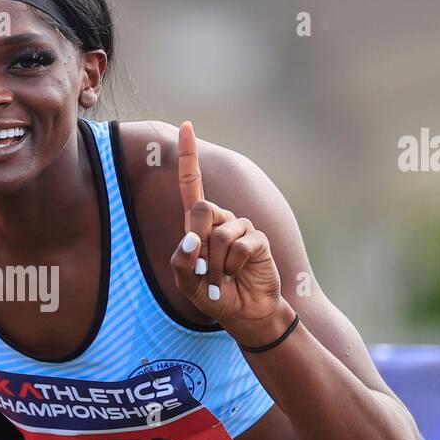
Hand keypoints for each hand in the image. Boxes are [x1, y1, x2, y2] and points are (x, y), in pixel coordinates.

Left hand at [167, 122, 282, 332]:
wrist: (245, 314)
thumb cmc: (213, 296)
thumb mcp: (186, 284)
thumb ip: (181, 262)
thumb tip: (192, 239)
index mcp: (198, 225)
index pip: (191, 184)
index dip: (188, 156)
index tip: (186, 125)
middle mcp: (220, 220)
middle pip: (202, 209)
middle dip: (199, 242)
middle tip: (205, 271)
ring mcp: (241, 228)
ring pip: (220, 233)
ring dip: (216, 264)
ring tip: (222, 278)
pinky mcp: (258, 239)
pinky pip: (240, 246)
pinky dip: (233, 266)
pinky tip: (238, 275)